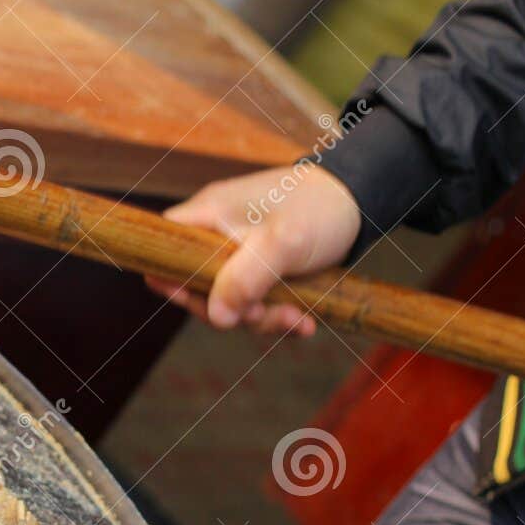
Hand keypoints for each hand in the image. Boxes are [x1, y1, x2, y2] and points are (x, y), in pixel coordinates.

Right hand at [147, 164, 361, 336]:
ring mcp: (238, 255)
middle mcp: (215, 236)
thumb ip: (246, 279)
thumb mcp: (283, 243)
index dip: (171, 278)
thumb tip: (217, 318)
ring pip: (229, 301)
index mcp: (207, 217)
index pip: (164, 248)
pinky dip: (276, 316)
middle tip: (262, 316)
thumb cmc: (318, 209)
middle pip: (196, 286)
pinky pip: (255, 302)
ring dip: (261, 319)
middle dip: (230, 310)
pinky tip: (303, 322)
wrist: (360, 202)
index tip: (200, 301)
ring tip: (297, 322)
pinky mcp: (261, 270)